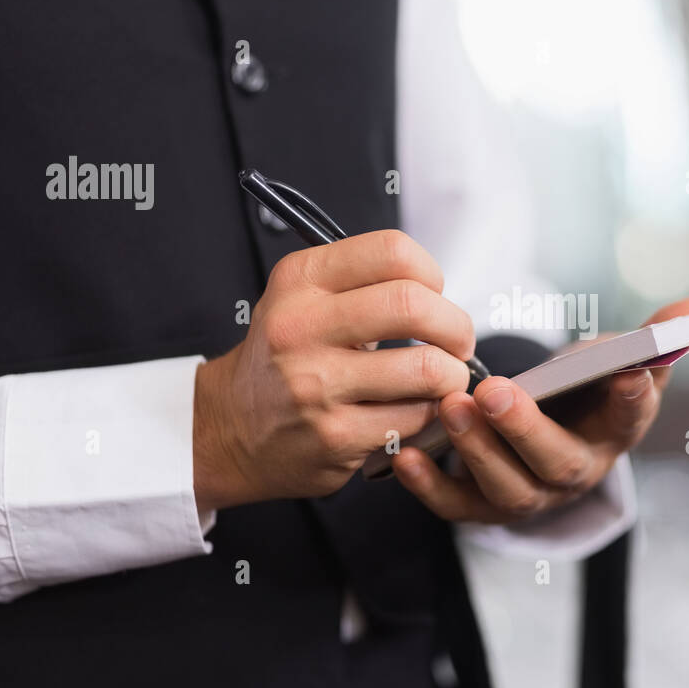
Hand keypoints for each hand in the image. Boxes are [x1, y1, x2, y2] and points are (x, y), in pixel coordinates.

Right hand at [192, 230, 473, 512]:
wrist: (230, 427)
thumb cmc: (283, 358)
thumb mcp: (301, 298)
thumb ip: (361, 282)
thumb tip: (438, 292)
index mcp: (300, 280)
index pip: (392, 251)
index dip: (431, 272)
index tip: (434, 294)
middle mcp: (302, 327)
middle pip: (413, 305)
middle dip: (456, 325)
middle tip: (458, 342)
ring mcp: (317, 385)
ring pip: (425, 369)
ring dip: (451, 375)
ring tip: (444, 378)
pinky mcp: (336, 435)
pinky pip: (414, 417)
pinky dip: (430, 413)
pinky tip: (417, 409)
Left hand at [392, 294, 688, 522]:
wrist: (546, 440)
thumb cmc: (585, 394)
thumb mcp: (625, 363)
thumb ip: (664, 333)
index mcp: (615, 433)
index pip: (632, 420)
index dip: (634, 399)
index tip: (630, 372)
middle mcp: (575, 472)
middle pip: (557, 464)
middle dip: (526, 430)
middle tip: (495, 391)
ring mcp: (528, 495)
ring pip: (506, 489)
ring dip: (478, 452)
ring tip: (453, 406)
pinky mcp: (481, 507)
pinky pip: (456, 506)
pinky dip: (430, 486)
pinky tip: (406, 457)